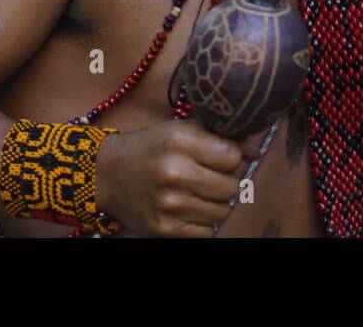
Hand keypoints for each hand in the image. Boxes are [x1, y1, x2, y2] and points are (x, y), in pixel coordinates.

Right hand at [95, 121, 258, 236]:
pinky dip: (203, 221)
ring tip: (198, 191)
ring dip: (216, 202)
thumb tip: (255, 152)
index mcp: (180, 141)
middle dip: (226, 181)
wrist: (107, 175)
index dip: (231, 157)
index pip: (233, 156)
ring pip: (222, 210)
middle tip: (210, 176)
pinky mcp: (165, 229)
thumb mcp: (181, 130)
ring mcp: (170, 204)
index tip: (218, 157)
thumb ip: (221, 136)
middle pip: (231, 186)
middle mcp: (174, 173)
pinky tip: (189, 207)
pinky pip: (207, 231)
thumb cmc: (150, 148)